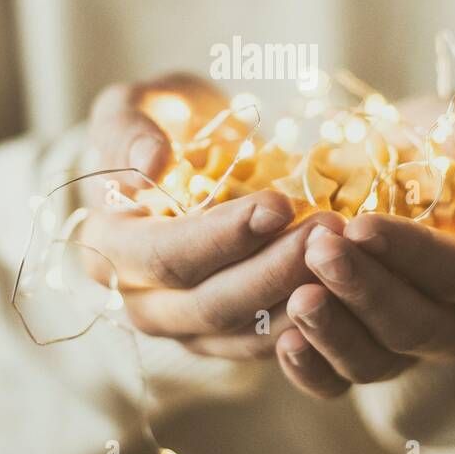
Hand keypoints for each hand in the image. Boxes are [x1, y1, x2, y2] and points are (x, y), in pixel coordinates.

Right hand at [78, 74, 338, 358]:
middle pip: (210, 304)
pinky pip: (264, 346)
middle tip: (330, 231)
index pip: (165, 255)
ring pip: (242, 333)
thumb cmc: (159, 127)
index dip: (223, 235)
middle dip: (274, 269)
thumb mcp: (132, 107)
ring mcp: (182, 330)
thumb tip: (148, 165)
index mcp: (109, 248)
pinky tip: (344, 295)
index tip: (279, 204)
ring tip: (345, 255)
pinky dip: (306, 327)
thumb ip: (127, 129)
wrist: (182, 161)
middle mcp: (140, 302)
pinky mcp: (222, 342)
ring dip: (298, 299)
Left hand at [276, 102, 454, 397]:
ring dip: (335, 334)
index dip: (411, 254)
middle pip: (415, 327)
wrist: (393, 158)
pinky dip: (311, 371)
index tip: (361, 226)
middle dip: (365, 291)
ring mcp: (405, 345)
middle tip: (320, 250)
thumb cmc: (447, 146)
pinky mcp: (358, 352)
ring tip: (299, 297)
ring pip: (375, 362)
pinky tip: (286, 343)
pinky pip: (336, 383)